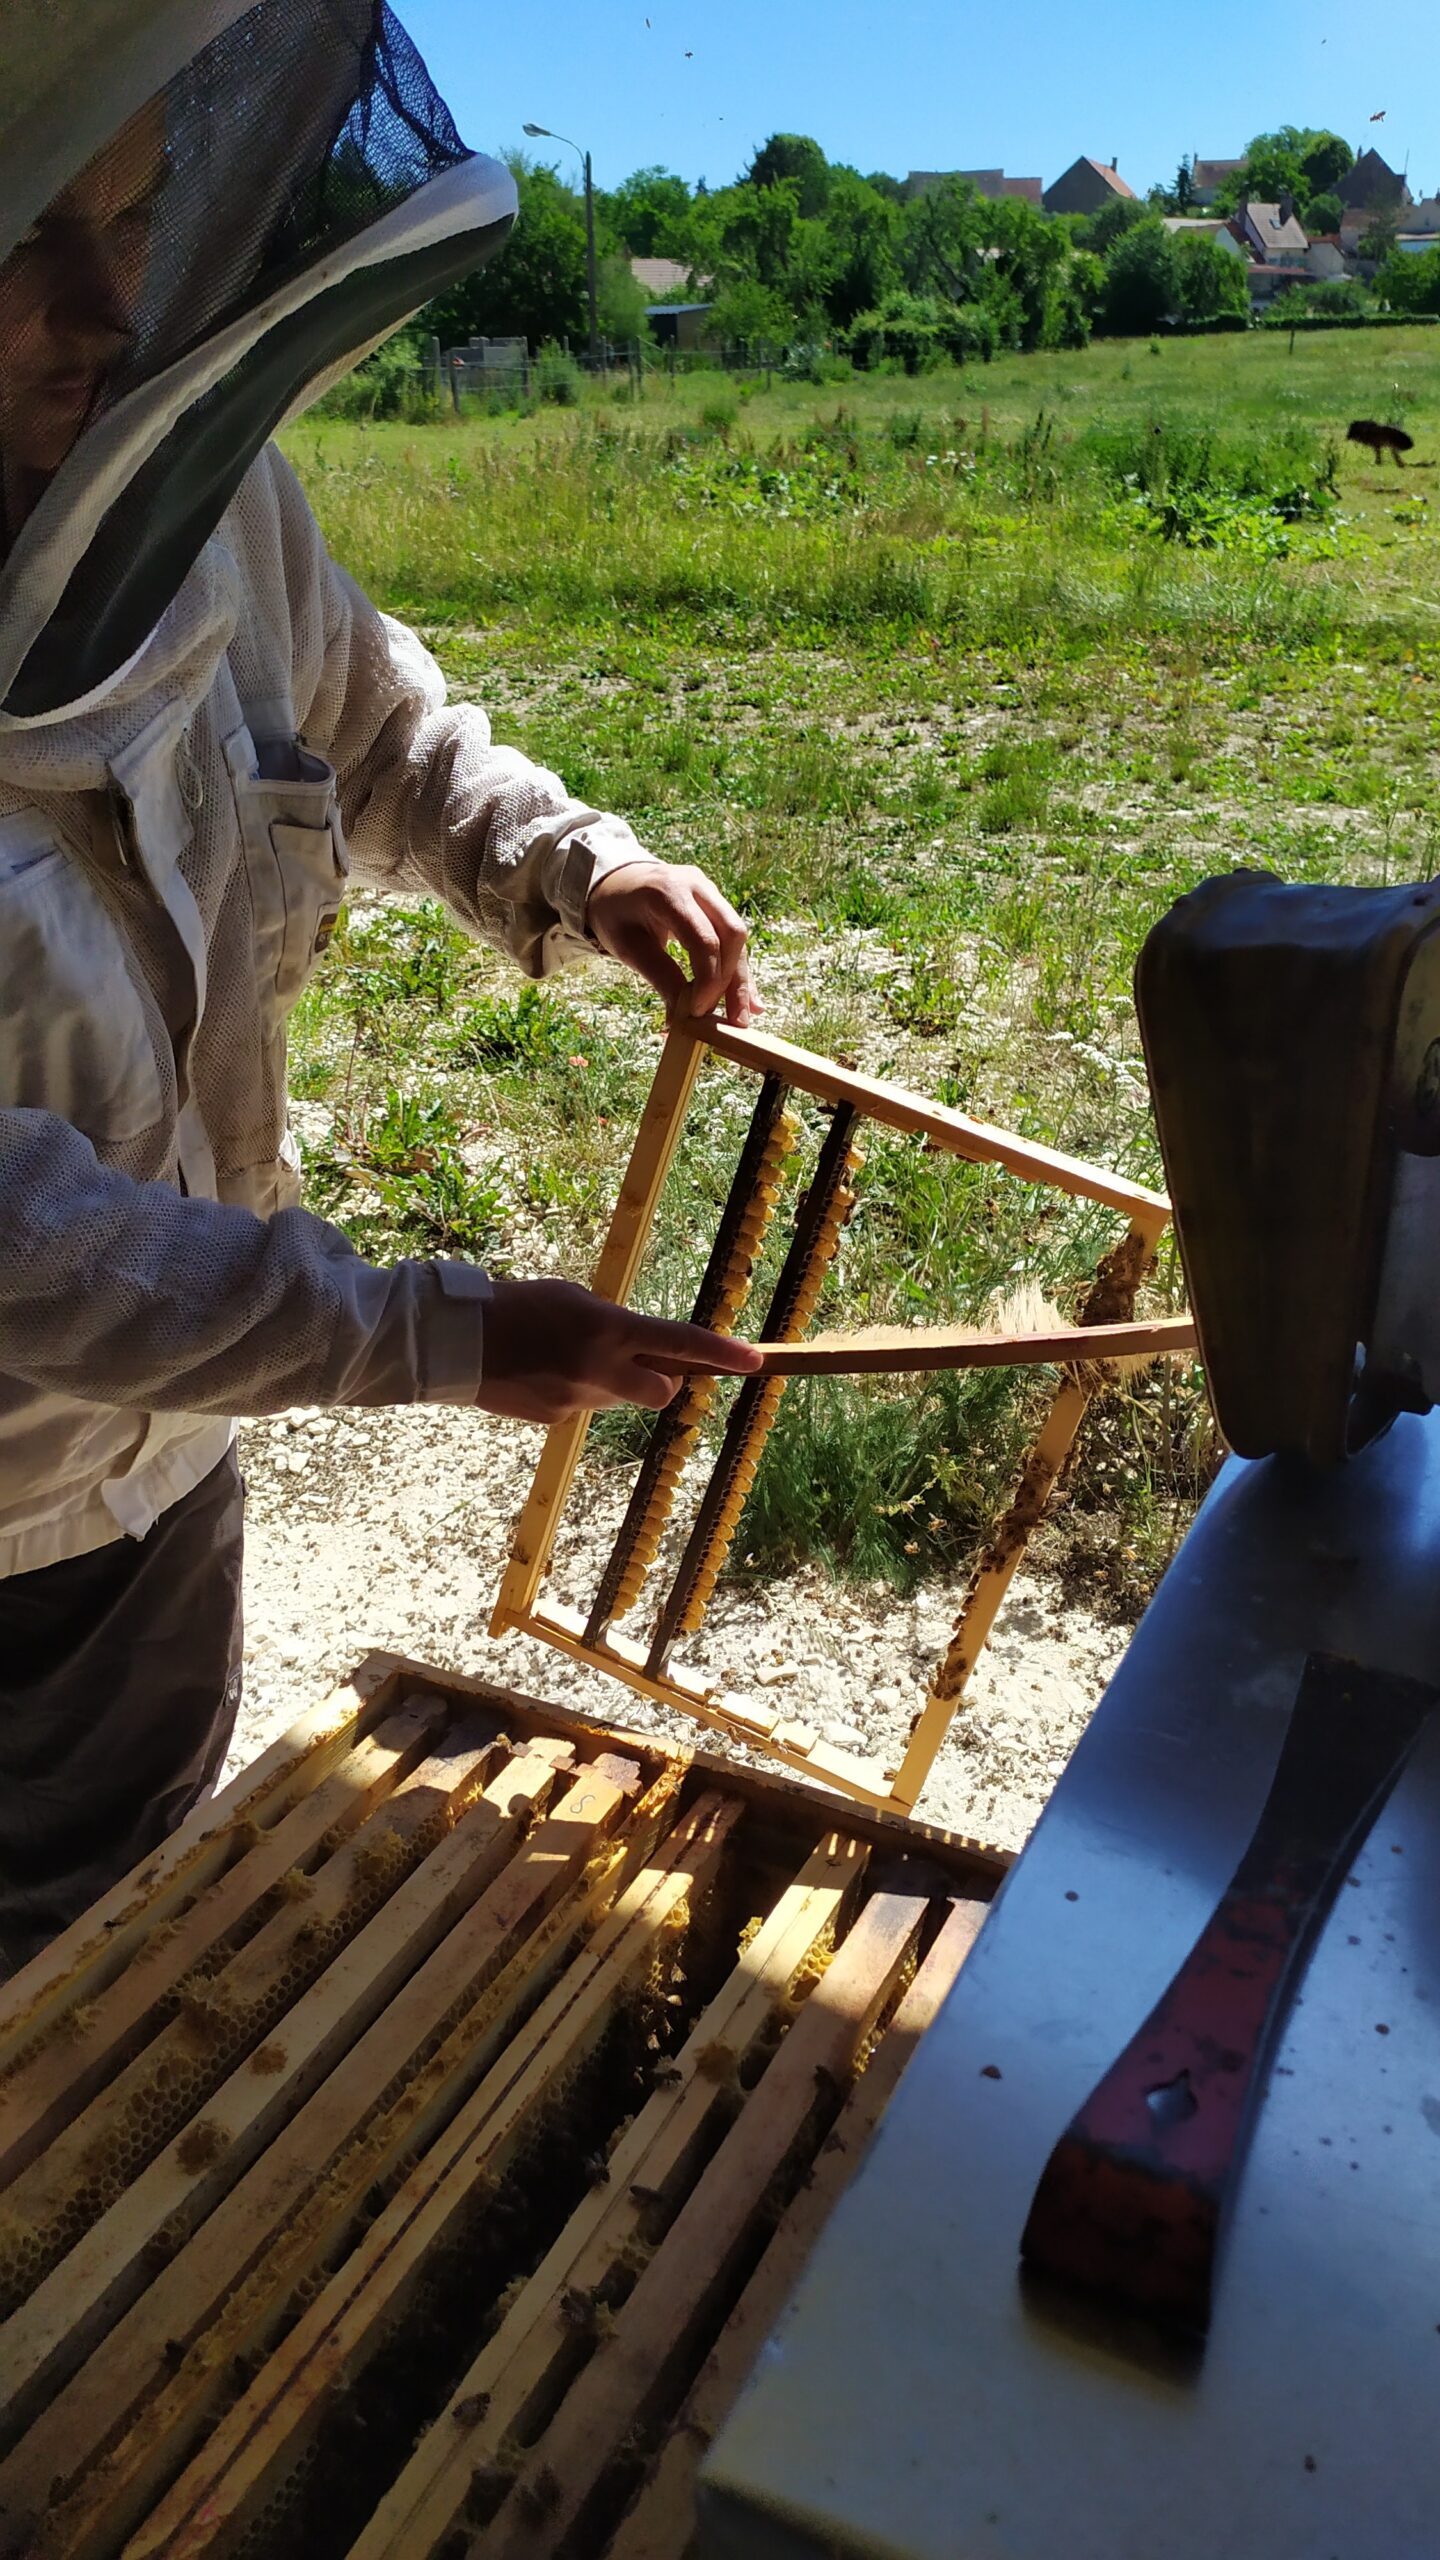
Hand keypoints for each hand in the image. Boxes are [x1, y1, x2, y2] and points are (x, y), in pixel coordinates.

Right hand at [478, 1276, 763, 1423]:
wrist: (460, 1341)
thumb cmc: (519, 1304)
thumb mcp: (574, 1298)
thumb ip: (612, 1322)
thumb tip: (636, 1346)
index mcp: (609, 1330)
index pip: (680, 1343)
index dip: (722, 1354)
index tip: (757, 1360)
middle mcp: (601, 1370)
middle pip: (663, 1391)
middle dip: (664, 1379)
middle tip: (644, 1362)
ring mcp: (579, 1401)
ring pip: (619, 1399)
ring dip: (610, 1382)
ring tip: (566, 1358)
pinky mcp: (557, 1421)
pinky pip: (583, 1407)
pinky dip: (574, 1392)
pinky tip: (542, 1374)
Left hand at [586, 858, 760, 1026]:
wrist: (615, 882)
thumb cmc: (615, 914)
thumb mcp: (628, 947)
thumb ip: (660, 976)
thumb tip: (683, 1017)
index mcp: (669, 892)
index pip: (705, 940)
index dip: (708, 981)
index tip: (699, 1012)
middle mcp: (697, 885)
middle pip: (732, 934)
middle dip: (734, 981)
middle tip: (732, 1021)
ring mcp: (709, 890)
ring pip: (737, 937)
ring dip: (741, 979)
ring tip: (741, 1018)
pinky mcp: (715, 902)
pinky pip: (731, 937)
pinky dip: (735, 968)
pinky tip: (747, 999)